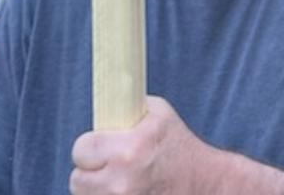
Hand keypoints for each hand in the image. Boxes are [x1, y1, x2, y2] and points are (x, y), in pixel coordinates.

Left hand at [71, 96, 211, 194]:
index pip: (81, 150)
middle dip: (91, 173)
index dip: (88, 149)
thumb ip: (123, 109)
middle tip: (111, 168)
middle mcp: (123, 182)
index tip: (99, 149)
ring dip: (98, 192)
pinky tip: (129, 194)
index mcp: (130, 149)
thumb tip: (99, 98)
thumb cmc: (179, 146)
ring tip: (121, 183)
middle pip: (77, 181)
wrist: (207, 185)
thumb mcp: (158, 115)